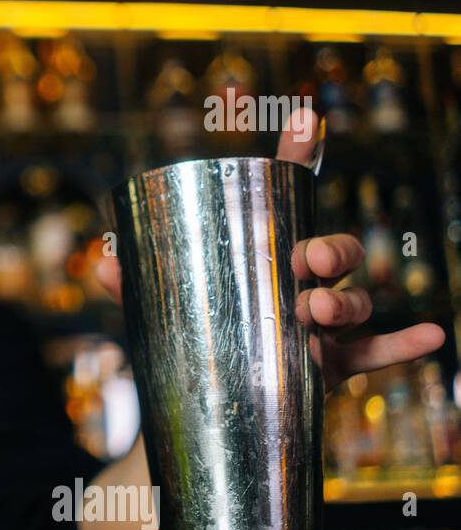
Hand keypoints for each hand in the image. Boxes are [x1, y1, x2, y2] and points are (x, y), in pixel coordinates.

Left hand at [94, 107, 444, 389]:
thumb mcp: (154, 311)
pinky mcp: (331, 367)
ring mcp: (318, 325)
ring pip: (352, 302)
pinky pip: (376, 355)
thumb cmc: (187, 343)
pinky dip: (405, 345)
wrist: (200, 409)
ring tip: (322, 309)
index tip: (301, 121)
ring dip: (349, 300)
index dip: (296, 160)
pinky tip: (435, 335)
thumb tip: (102, 259)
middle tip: (308, 262)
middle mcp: (297, 283)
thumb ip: (131, 286)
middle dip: (330, 250)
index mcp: (260, 257)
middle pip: (332, 251)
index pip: (283, 202)